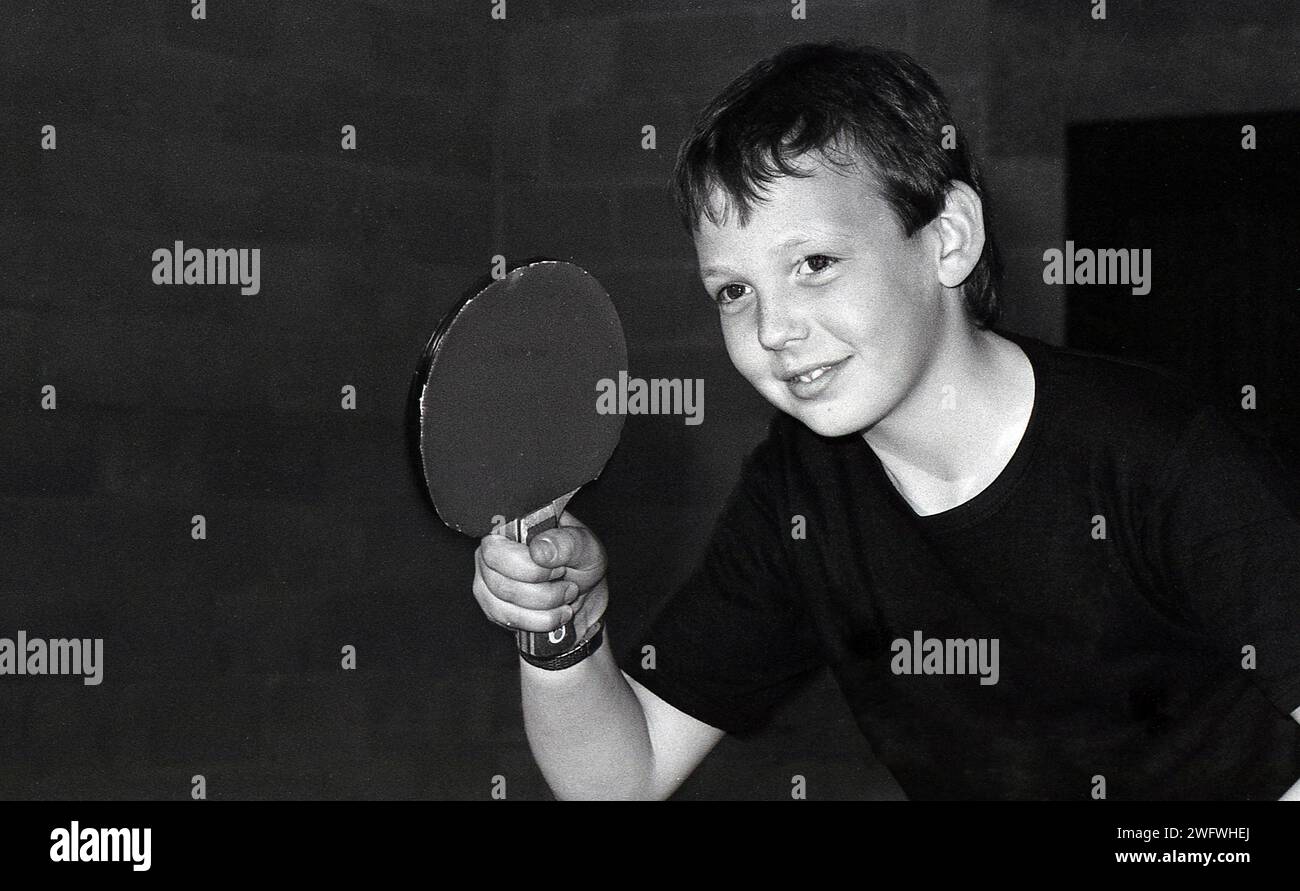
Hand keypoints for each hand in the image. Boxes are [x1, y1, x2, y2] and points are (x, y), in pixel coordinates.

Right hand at [472, 512, 608, 639]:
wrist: (584, 595)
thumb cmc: (581, 562)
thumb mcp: (586, 546)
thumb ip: (566, 543)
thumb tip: (539, 550)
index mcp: (511, 526)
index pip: (495, 547)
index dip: (527, 565)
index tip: (559, 568)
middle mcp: (492, 551)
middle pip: (498, 579)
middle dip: (541, 591)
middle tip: (568, 585)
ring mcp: (487, 579)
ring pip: (502, 603)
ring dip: (544, 607)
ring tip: (566, 598)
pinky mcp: (492, 606)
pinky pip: (506, 619)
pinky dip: (538, 621)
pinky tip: (556, 613)